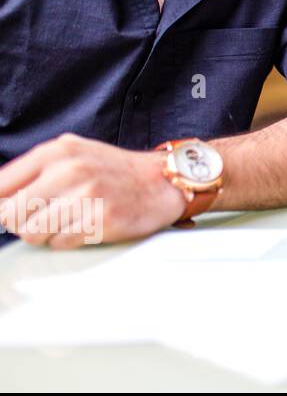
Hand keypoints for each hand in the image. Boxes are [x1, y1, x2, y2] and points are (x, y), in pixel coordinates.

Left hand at [0, 133, 186, 247]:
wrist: (161, 182)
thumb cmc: (114, 171)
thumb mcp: (72, 155)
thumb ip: (34, 172)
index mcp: (56, 152)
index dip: (0, 205)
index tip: (10, 211)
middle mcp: (69, 170)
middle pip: (10, 214)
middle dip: (20, 222)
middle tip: (42, 217)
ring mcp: (86, 195)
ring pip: (31, 233)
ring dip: (43, 234)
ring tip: (65, 222)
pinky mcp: (100, 220)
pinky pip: (59, 243)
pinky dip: (66, 240)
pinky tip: (83, 227)